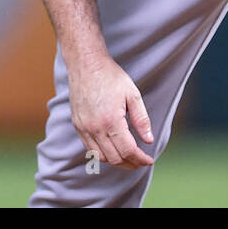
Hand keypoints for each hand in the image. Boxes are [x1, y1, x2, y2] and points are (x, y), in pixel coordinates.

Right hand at [67, 55, 155, 169]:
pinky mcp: (78, 125)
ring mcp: (84, 128)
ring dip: (116, 161)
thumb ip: (141, 119)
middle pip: (115, 158)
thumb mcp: (133, 94)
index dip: (140, 159)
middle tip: (141, 161)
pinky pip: (89, 149)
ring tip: (129, 158)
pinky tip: (113, 149)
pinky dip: (102, 154)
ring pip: (101, 157)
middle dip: (130, 164)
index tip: (149, 160)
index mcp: (111, 120)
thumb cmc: (111, 77)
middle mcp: (95, 128)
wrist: (86, 65)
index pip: (128, 150)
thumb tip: (149, 140)